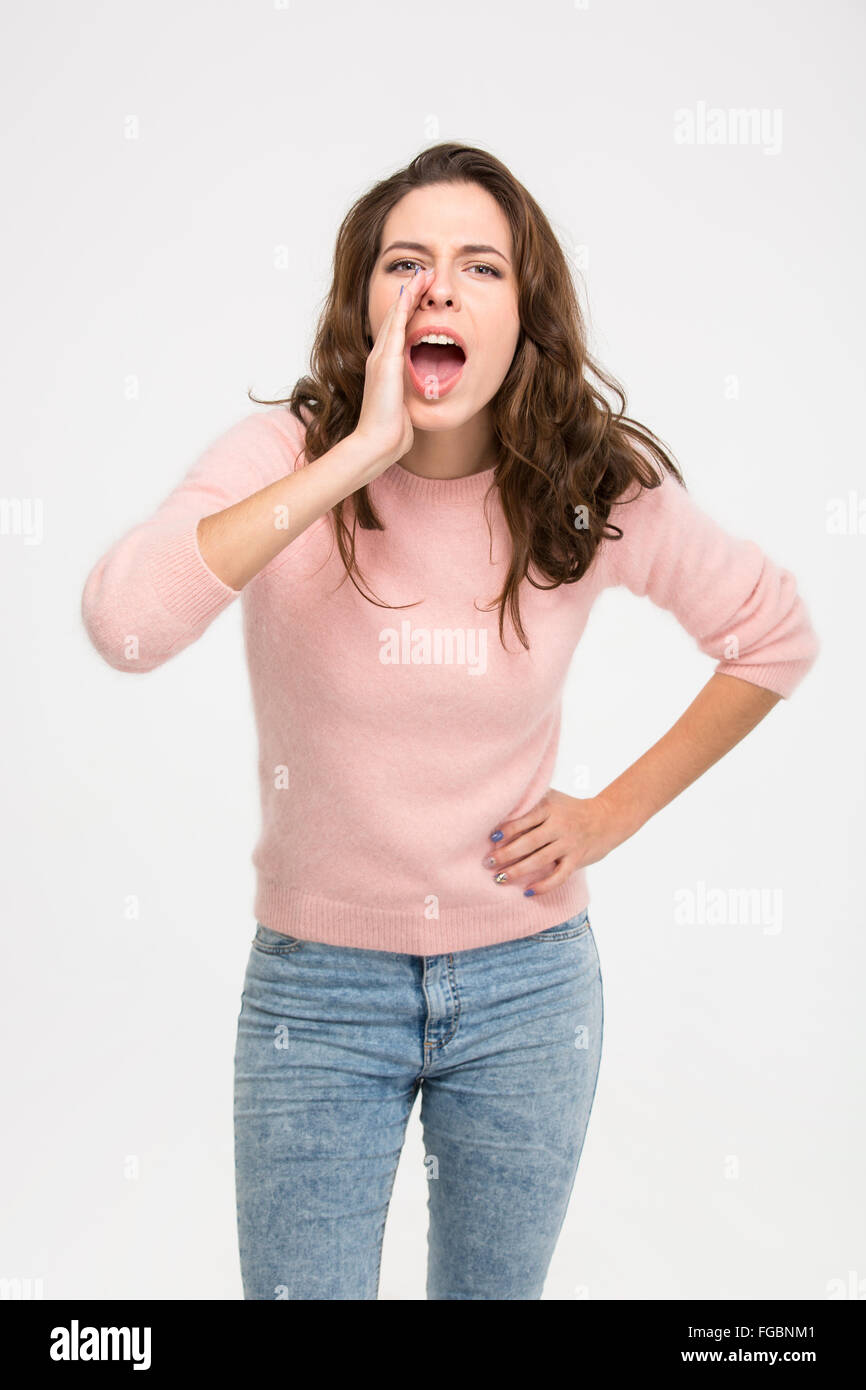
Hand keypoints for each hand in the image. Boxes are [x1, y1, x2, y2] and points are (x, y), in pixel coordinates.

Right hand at [353, 265, 434, 469]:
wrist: (377, 442)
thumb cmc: (390, 430)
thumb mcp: (403, 405)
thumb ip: (408, 392)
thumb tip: (419, 391)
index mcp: (385, 367)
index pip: (398, 330)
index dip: (409, 309)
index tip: (422, 293)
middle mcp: (380, 357)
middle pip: (396, 316)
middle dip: (410, 293)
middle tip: (424, 273)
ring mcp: (381, 358)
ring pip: (396, 316)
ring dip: (409, 293)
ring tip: (422, 274)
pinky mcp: (386, 362)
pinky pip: (396, 328)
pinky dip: (403, 308)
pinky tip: (411, 292)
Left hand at [483, 788, 624, 895]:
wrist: (606, 819)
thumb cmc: (570, 808)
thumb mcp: (553, 797)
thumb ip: (531, 801)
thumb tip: (499, 808)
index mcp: (550, 807)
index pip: (525, 819)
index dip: (507, 829)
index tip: (490, 839)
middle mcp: (559, 825)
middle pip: (529, 842)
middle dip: (506, 854)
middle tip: (488, 863)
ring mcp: (569, 844)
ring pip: (540, 860)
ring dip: (518, 871)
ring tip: (499, 879)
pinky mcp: (577, 860)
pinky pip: (559, 877)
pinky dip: (544, 886)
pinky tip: (528, 892)